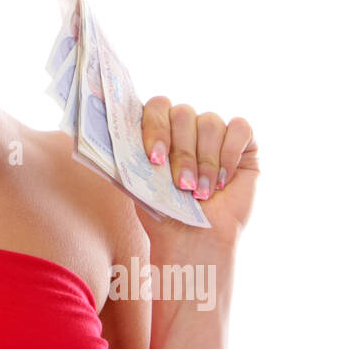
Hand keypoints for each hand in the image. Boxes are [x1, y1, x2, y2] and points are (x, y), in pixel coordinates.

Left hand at [134, 96, 259, 253]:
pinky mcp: (243, 143)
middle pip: (183, 113)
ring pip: (210, 122)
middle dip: (181, 153)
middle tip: (182, 185)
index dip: (155, 127)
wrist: (196, 241)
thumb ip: (129, 153)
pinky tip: (223, 181)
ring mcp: (215, 133)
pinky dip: (229, 155)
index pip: (156, 106)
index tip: (154, 159)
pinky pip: (240, 128)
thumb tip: (104, 126)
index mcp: (159, 128)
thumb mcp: (139, 182)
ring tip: (201, 192)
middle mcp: (187, 125)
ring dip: (205, 162)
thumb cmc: (165, 212)